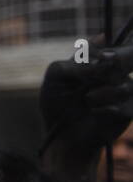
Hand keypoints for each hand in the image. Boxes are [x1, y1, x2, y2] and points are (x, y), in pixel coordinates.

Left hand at [40, 45, 132, 180]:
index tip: (101, 55)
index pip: (109, 46)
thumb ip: (74, 61)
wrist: (61, 136)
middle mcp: (114, 74)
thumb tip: (100, 45)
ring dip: (106, 90)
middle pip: (131, 56)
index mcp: (96, 62)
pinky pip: (129, 104)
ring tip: (88, 99)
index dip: (107, 49)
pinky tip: (96, 113)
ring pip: (126, 82)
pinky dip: (110, 108)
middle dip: (122, 58)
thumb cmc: (56, 104)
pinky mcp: (129, 112)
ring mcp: (124, 92)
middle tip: (107, 63)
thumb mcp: (56, 77)